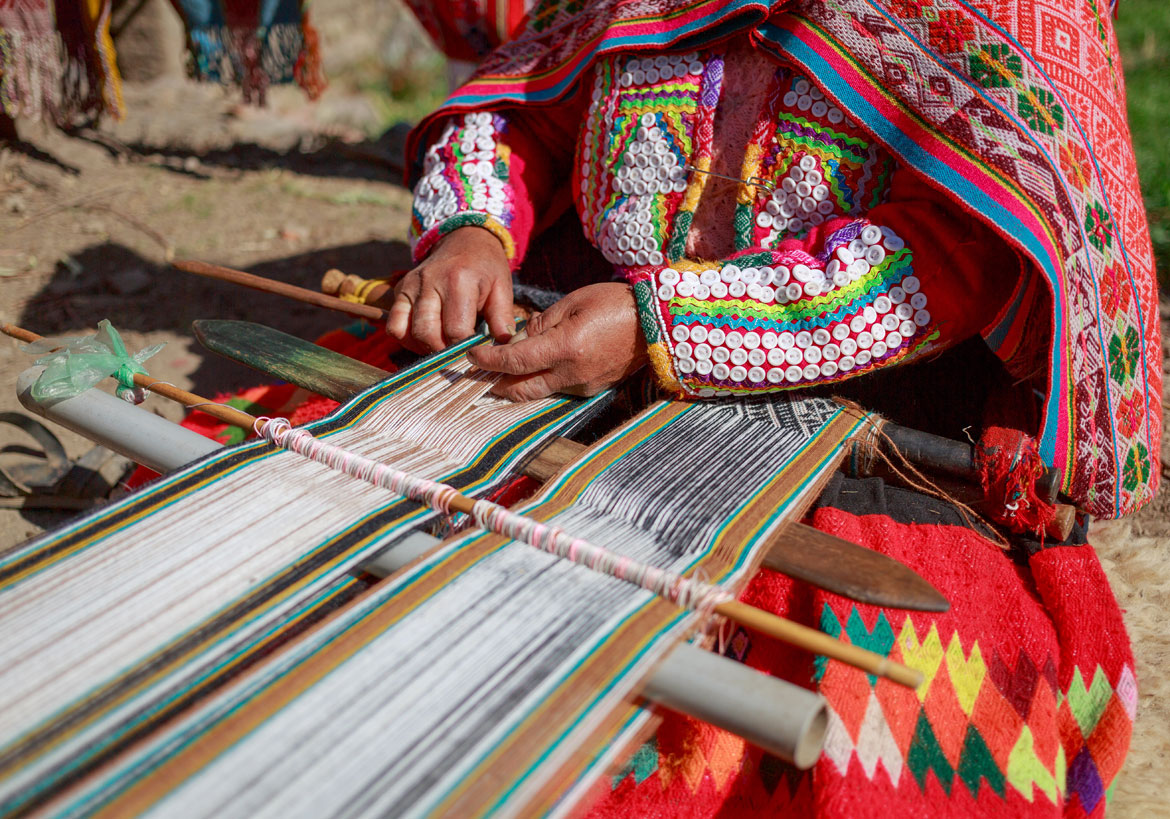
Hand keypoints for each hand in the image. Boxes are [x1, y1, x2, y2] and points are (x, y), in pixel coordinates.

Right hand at [388, 227, 513, 352]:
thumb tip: (504, 345)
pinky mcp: (400, 289)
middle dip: (442, 351)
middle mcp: (430, 282)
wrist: (464, 240)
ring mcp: (411, 285)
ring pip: (407, 331)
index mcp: (459, 281)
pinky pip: (394, 324)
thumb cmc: (485, 267)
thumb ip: (502, 317)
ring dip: (423, 347)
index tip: (474, 351)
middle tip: (457, 354)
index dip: (465, 348)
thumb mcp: (501, 287)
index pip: (456, 329)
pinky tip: (424, 338)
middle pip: (427, 333)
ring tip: (441, 347)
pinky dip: (406, 338)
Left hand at [467, 282, 647, 399]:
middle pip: (521, 389)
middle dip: (494, 383)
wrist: (656, 323)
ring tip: (498, 374)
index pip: (515, 362)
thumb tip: (514, 342)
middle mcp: (572, 374)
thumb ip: (539, 325)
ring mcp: (583, 386)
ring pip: (538, 392)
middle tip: (475, 375)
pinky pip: (557, 390)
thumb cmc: (614, 303)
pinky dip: (540, 382)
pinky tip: (532, 371)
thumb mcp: (572, 303)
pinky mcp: (592, 390)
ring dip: (515, 385)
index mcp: (565, 348)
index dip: (489, 361)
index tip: (471, 356)